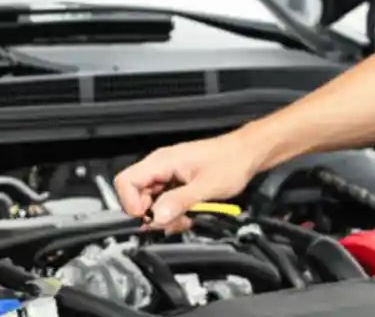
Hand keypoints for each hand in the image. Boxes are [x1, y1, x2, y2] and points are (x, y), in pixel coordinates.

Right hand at [113, 133, 261, 231]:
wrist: (249, 153)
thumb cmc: (232, 160)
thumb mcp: (207, 186)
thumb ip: (180, 202)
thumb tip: (157, 217)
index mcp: (162, 161)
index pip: (125, 183)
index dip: (132, 205)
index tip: (150, 218)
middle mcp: (161, 166)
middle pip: (136, 196)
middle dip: (152, 215)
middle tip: (173, 221)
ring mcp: (168, 174)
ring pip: (151, 202)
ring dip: (165, 216)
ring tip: (186, 218)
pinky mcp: (177, 181)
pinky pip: (164, 201)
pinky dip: (173, 212)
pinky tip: (188, 214)